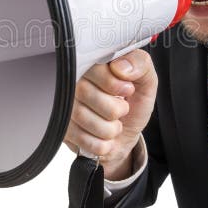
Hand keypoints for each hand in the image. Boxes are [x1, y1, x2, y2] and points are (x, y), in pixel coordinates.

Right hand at [63, 49, 157, 179]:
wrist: (126, 134)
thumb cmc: (132, 102)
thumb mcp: (146, 81)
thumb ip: (140, 64)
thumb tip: (121, 67)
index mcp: (92, 63)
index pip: (92, 67)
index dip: (113, 83)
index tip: (127, 89)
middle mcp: (71, 81)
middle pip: (84, 91)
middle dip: (114, 108)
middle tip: (121, 108)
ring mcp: (64, 105)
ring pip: (82, 117)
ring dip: (110, 128)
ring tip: (113, 123)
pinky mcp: (62, 129)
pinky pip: (82, 139)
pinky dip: (102, 143)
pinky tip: (103, 136)